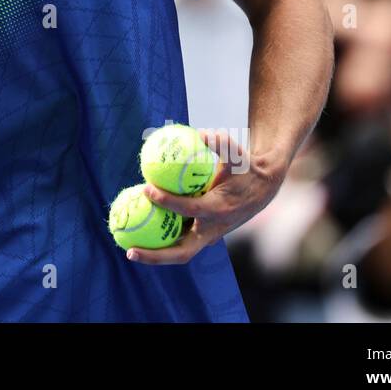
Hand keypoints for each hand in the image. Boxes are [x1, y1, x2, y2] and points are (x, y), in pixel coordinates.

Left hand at [126, 129, 282, 265]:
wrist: (263, 188)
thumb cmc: (246, 168)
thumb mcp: (237, 154)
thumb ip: (220, 143)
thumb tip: (201, 134)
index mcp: (219, 209)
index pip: (189, 209)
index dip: (167, 202)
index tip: (147, 189)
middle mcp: (212, 230)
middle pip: (182, 252)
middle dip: (155, 256)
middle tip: (130, 251)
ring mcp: (207, 236)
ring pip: (178, 251)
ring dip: (154, 253)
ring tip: (127, 247)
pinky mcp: (203, 235)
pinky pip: (179, 240)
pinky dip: (161, 240)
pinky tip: (140, 228)